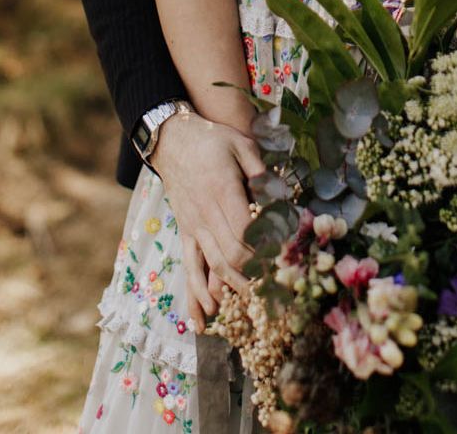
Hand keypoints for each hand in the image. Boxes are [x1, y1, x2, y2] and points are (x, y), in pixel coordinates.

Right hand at [151, 109, 263, 333]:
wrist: (171, 140)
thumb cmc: (211, 140)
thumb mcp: (240, 143)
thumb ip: (260, 169)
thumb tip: (279, 193)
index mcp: (222, 191)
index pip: (245, 231)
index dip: (265, 250)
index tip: (285, 261)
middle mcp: (206, 214)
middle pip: (231, 255)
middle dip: (256, 276)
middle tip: (279, 290)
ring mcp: (193, 226)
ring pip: (213, 266)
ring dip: (233, 289)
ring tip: (253, 306)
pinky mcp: (185, 233)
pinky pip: (189, 267)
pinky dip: (196, 294)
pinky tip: (204, 318)